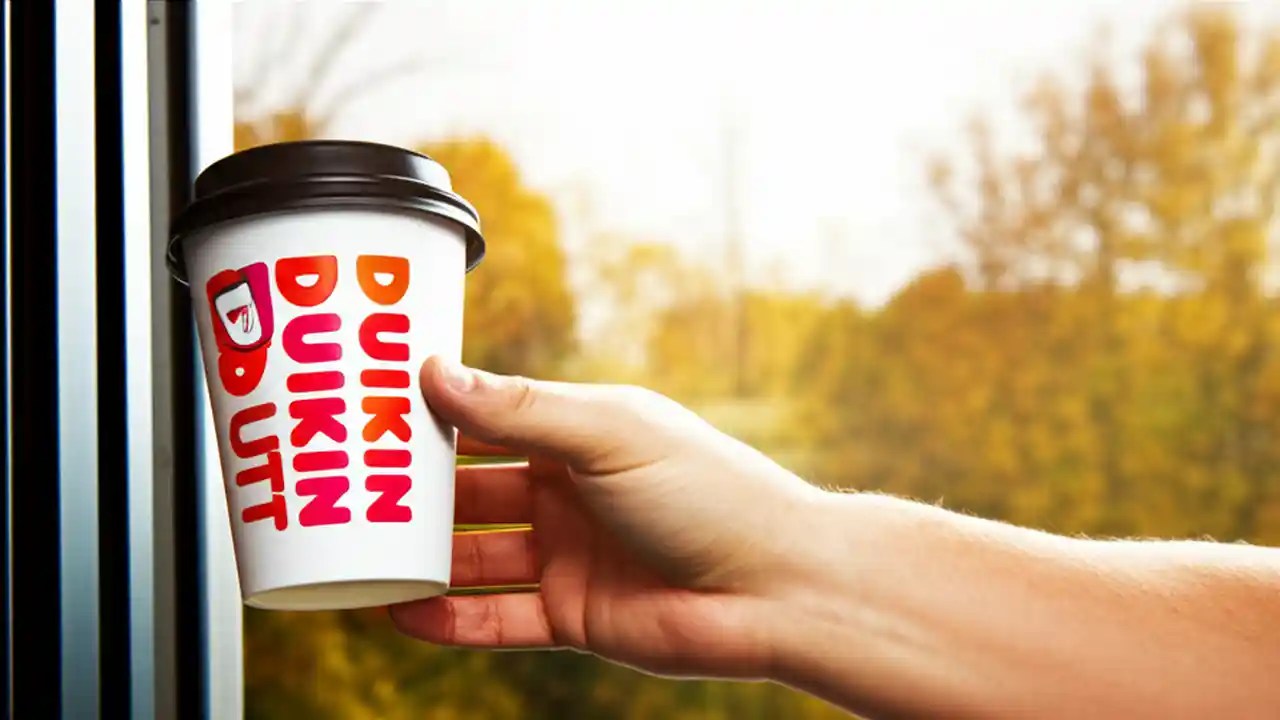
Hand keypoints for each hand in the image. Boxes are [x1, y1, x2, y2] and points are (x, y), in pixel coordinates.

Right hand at [389, 358, 823, 679]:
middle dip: (412, 489)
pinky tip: (398, 609)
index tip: (368, 406)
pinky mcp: (572, 615)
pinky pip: (494, 619)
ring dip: (419, 555)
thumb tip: (436, 374)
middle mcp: (566, 492)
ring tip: (353, 550)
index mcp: (577, 434)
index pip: (487, 417)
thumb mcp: (609, 432)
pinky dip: (446, 618)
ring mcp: (566, 556)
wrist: (777, 586)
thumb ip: (521, 410)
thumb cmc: (709, 491)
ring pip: (473, 556)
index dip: (432, 413)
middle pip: (470, 489)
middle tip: (342, 484)